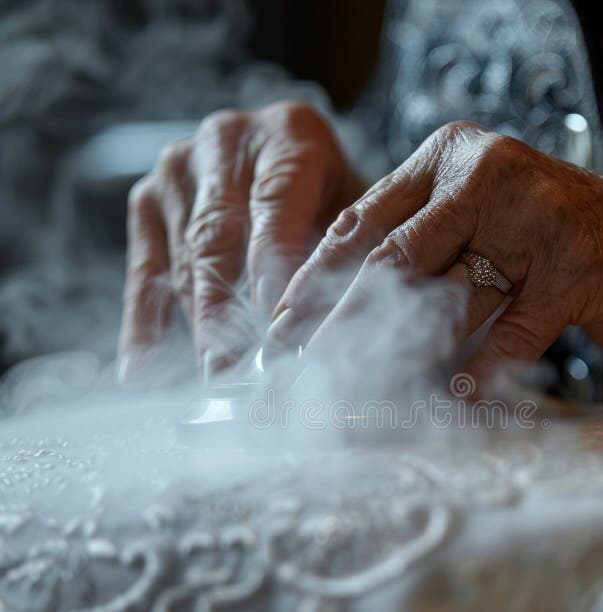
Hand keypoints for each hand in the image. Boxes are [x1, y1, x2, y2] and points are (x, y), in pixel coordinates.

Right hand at [117, 101, 364, 380]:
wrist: (289, 157)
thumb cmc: (333, 195)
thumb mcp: (354, 208)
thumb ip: (347, 253)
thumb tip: (339, 325)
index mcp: (289, 135)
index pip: (276, 202)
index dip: (271, 262)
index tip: (272, 319)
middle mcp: (226, 142)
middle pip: (218, 237)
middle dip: (225, 311)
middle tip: (234, 369)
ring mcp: (178, 169)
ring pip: (183, 261)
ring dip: (198, 326)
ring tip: (212, 380)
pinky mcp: (147, 200)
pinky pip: (143, 272)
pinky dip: (143, 324)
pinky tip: (142, 371)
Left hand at [269, 120, 602, 390]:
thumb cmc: (562, 250)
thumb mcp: (483, 234)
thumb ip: (423, 260)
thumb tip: (337, 325)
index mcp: (450, 159)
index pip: (362, 224)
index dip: (313, 283)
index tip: (276, 332)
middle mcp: (487, 173)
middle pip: (393, 260)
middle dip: (336, 326)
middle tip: (297, 375)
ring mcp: (537, 215)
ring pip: (447, 299)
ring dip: (399, 362)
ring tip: (356, 403)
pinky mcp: (580, 265)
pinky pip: (511, 333)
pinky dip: (479, 373)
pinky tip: (452, 402)